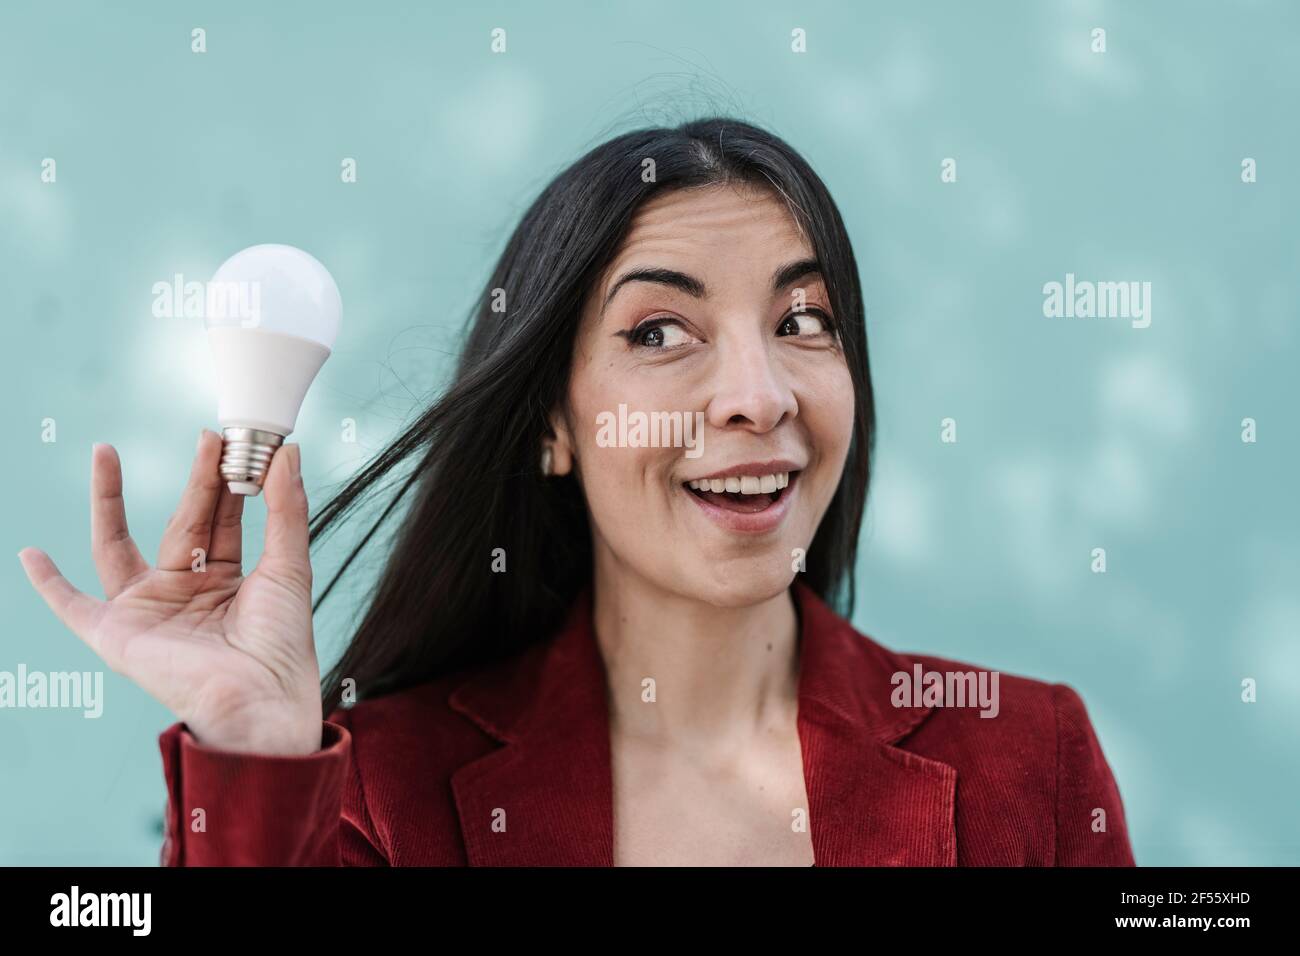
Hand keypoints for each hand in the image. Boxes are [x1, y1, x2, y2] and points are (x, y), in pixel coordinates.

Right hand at [18, 431, 323, 754]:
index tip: (235, 441)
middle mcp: (186, 593)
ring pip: (119, 544)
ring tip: (104, 451)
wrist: (261, 700)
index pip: (223, 518)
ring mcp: (149, 611)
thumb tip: (287, 452)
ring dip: (108, 500)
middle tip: (208, 437)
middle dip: (195, 479)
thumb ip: (285, 510)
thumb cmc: (282, 644)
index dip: (227, 480)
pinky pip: (72, 607)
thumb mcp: (289, 567)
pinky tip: (30, 555)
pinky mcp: (117, 636)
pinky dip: (48, 585)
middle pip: (183, 522)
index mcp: (228, 581)